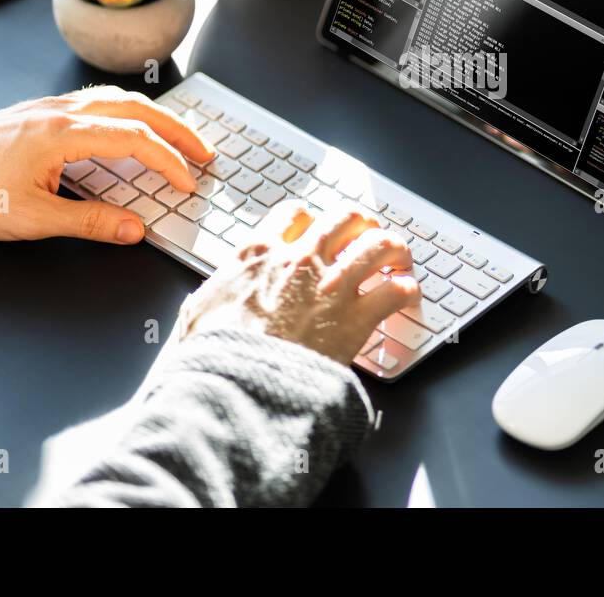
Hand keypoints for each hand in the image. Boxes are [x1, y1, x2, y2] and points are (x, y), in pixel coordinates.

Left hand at [0, 86, 213, 244]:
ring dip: (158, 117)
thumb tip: (135, 230)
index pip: (136, 140)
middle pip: (138, 110)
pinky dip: (130, 111)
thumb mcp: (33, 219)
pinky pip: (99, 100)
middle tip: (206, 152)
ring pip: (120, 99)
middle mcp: (62, 112)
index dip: (169, 162)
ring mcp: (52, 107)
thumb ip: (90, 223)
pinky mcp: (42, 112)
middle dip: (179, 131)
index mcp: (63, 134)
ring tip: (180, 138)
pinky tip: (134, 126)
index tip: (188, 183)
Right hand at [180, 203, 419, 365]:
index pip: (293, 214)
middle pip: (345, 218)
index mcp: (257, 255)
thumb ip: (210, 299)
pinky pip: (395, 289)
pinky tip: (406, 298)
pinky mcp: (355, 318)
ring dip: (394, 249)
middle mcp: (299, 260)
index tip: (318, 231)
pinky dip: (406, 290)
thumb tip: (204, 303)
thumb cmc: (211, 357)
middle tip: (367, 238)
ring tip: (399, 260)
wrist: (233, 388)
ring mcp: (330, 286)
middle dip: (362, 225)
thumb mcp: (197, 316)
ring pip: (379, 243)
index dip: (312, 220)